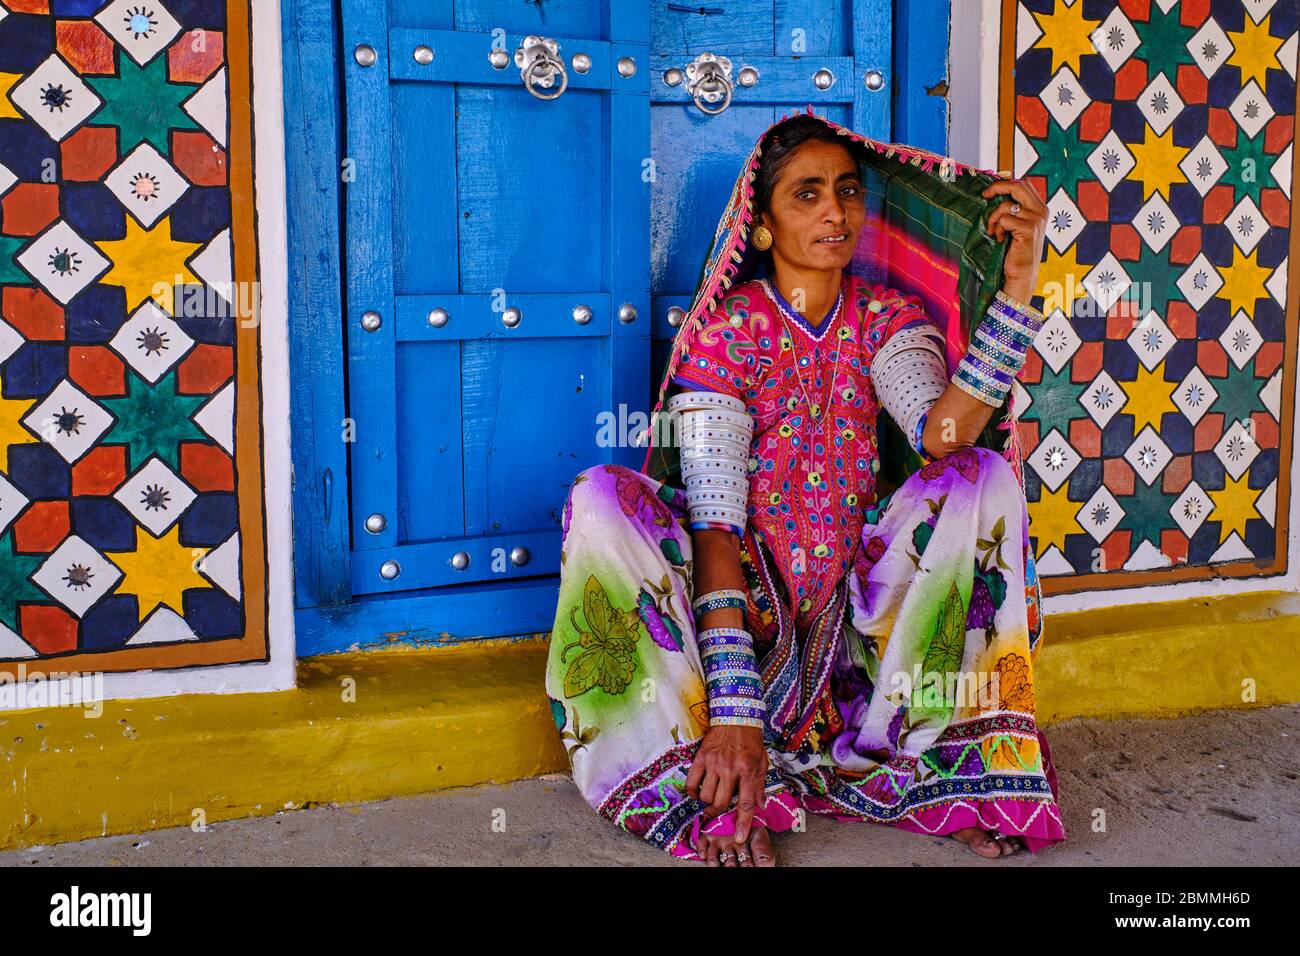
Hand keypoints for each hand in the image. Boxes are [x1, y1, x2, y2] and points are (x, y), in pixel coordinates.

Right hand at [685, 724, 766, 844]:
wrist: (735, 715)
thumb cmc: (751, 740)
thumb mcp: (762, 761)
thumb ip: (760, 785)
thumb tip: (760, 806)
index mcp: (748, 771)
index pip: (746, 804)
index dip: (743, 824)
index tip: (739, 837)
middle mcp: (731, 769)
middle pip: (721, 803)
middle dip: (718, 813)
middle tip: (717, 812)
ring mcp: (714, 764)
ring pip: (706, 796)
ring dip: (707, 803)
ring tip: (709, 800)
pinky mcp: (701, 758)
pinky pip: (692, 782)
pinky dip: (692, 792)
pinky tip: (696, 793)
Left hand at [982, 178, 1046, 307]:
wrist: (1022, 273)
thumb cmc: (1017, 251)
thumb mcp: (1018, 226)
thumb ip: (1015, 210)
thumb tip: (996, 192)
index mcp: (1040, 208)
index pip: (1024, 184)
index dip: (1006, 183)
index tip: (991, 190)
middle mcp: (1041, 212)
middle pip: (1018, 186)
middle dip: (998, 187)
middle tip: (985, 195)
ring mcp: (1036, 220)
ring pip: (1006, 206)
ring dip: (994, 218)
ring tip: (995, 232)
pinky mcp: (1028, 229)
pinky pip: (1004, 219)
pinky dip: (997, 229)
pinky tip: (1000, 239)